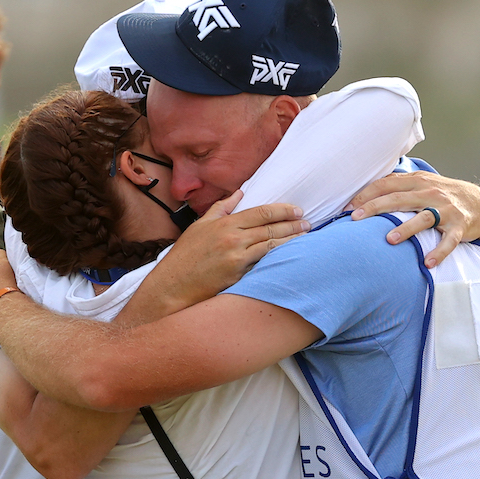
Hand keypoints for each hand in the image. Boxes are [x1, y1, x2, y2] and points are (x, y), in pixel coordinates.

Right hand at [147, 191, 308, 304]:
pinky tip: (290, 257)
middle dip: (293, 225)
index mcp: (224, 223)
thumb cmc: (184, 257)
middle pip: (271, 228)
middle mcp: (232, 238)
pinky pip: (263, 264)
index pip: (261, 212)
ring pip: (272, 246)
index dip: (283, 210)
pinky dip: (279, 259)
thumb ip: (221, 208)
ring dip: (291, 241)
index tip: (297, 210)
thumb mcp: (199, 227)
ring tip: (305, 238)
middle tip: (307, 223)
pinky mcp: (238, 275)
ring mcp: (236, 257)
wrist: (172, 285)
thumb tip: (239, 193)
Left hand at [348, 171, 479, 268]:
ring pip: (424, 218)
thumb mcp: (422, 183)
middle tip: (356, 218)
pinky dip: (439, 252)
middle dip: (376, 207)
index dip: (367, 194)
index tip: (348, 207)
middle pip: (399, 199)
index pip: (387, 184)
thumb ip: (398, 184)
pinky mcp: (459, 227)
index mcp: (418, 181)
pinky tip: (428, 263)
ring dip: (406, 229)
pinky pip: (448, 241)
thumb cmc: (442, 195)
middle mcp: (430, 193)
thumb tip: (367, 190)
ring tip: (390, 240)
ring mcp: (446, 210)